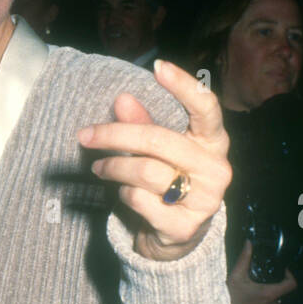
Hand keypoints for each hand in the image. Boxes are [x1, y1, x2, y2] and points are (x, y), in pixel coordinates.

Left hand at [78, 59, 231, 261]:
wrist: (177, 237)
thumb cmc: (167, 181)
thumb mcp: (156, 151)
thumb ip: (142, 124)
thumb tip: (122, 99)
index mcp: (213, 142)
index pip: (207, 107)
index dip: (184, 85)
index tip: (158, 66)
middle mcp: (216, 169)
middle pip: (158, 140)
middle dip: (114, 135)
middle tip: (86, 136)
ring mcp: (205, 200)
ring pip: (144, 171)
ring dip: (113, 168)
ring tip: (100, 167)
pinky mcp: (184, 227)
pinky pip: (139, 200)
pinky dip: (123, 194)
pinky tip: (123, 194)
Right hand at [228, 240, 297, 303]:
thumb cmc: (229, 295)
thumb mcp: (236, 275)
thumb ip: (244, 258)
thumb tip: (249, 243)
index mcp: (269, 293)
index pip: (291, 284)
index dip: (290, 275)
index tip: (282, 269)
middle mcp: (271, 303)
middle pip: (283, 289)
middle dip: (277, 280)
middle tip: (267, 273)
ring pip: (276, 296)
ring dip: (270, 288)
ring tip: (259, 282)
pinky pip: (269, 302)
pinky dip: (265, 296)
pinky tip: (254, 291)